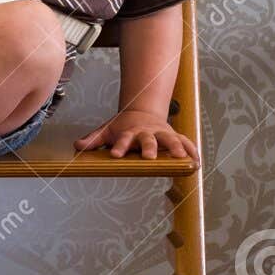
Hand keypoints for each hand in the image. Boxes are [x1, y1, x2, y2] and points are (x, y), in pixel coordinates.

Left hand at [73, 107, 199, 164]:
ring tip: (182, 159)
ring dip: (177, 148)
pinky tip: (196, 163)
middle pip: (149, 140)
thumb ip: (93, 139)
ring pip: (171, 139)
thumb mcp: (106, 130)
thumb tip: (77, 146)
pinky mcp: (173, 136)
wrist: (142, 112)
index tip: (115, 155)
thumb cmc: (123, 126)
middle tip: (149, 157)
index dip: (119, 147)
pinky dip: (192, 151)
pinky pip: (185, 142)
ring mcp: (162, 133)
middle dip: (149, 148)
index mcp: (130, 132)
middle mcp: (147, 133)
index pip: (123, 140)